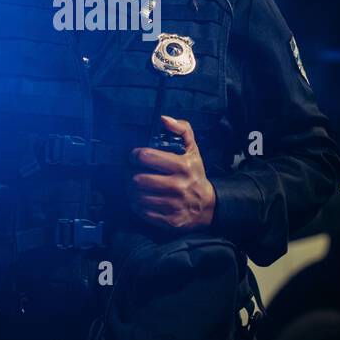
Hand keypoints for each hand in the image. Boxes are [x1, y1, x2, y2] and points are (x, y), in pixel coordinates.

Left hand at [129, 115, 216, 231]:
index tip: (135, 157)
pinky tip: (141, 199)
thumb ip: (182, 129)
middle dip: (131, 175)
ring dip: (132, 191)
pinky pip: (142, 212)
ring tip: (135, 187)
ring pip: (137, 197)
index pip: (147, 157)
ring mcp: (173, 205)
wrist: (208, 206)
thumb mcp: (193, 149)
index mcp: (183, 166)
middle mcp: (178, 186)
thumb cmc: (195, 173)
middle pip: (138, 179)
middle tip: (132, 173)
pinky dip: (137, 205)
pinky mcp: (169, 220)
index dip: (135, 156)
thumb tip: (163, 119)